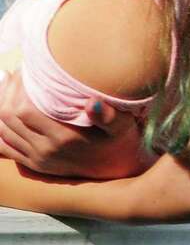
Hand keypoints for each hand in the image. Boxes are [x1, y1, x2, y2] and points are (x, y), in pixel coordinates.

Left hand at [0, 71, 152, 178]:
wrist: (118, 171)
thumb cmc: (120, 141)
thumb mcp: (122, 125)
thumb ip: (107, 115)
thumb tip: (92, 102)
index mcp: (64, 137)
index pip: (24, 110)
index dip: (18, 89)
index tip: (24, 72)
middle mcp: (46, 150)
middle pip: (9, 118)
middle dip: (6, 94)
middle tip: (13, 75)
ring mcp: (38, 159)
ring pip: (3, 131)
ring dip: (1, 108)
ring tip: (8, 88)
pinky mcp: (34, 165)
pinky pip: (6, 147)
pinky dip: (0, 129)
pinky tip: (5, 111)